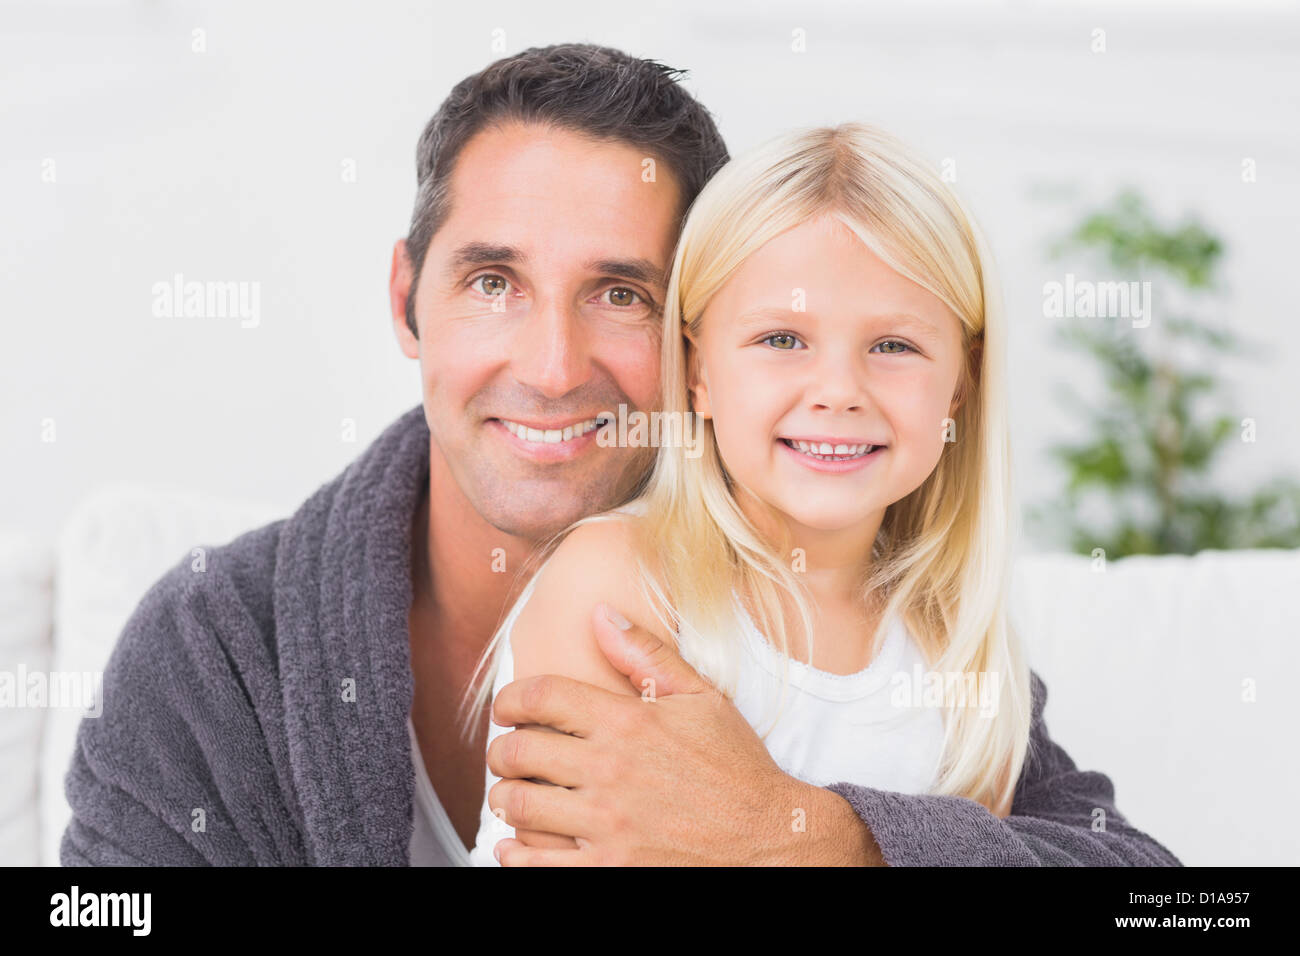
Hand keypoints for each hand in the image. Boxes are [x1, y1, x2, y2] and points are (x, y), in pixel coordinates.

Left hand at [485, 603, 882, 864]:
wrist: (771, 841)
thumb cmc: (737, 768)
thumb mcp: (703, 699)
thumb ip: (646, 655)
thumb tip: (599, 613)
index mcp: (628, 723)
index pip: (539, 697)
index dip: (510, 700)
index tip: (508, 710)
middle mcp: (611, 771)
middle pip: (518, 751)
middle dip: (503, 751)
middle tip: (509, 755)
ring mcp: (607, 826)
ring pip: (518, 806)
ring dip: (506, 798)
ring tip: (515, 796)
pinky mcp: (607, 871)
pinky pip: (533, 862)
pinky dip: (514, 852)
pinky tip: (518, 844)